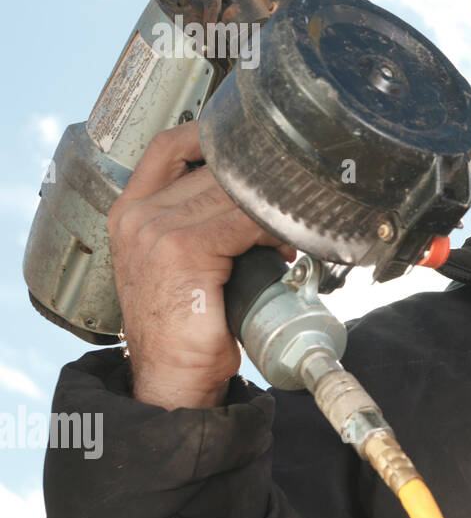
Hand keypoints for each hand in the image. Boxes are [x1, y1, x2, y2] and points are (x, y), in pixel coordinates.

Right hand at [106, 121, 296, 409]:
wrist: (173, 380)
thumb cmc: (189, 325)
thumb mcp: (189, 262)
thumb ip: (209, 223)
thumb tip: (265, 202)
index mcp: (132, 212)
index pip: (172, 147)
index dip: (215, 138)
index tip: (256, 146)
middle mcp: (138, 216)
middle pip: (213, 169)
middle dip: (259, 186)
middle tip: (291, 209)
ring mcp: (155, 232)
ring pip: (232, 194)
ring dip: (271, 208)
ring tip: (288, 235)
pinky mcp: (182, 251)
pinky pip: (243, 221)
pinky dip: (272, 227)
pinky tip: (285, 244)